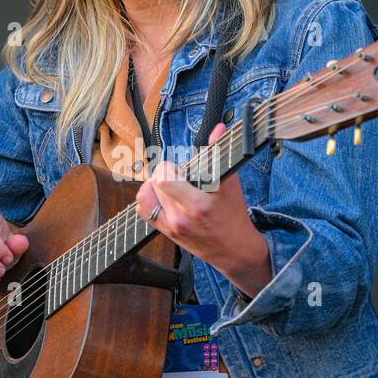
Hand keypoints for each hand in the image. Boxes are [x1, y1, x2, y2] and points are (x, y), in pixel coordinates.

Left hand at [134, 123, 271, 297]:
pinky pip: (143, 210)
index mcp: (197, 205)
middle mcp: (180, 217)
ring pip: (146, 194)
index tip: (181, 168)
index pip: (164, 178)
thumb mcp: (230, 185)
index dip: (169, 167)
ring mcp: (171, 227)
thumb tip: (218, 128)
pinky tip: (162, 196)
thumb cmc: (233, 214)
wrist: (234, 250)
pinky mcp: (165, 232)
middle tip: (179, 176)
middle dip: (166, 173)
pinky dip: (149, 198)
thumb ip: (220, 154)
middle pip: (155, 182)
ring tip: (170, 184)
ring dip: (155, 184)